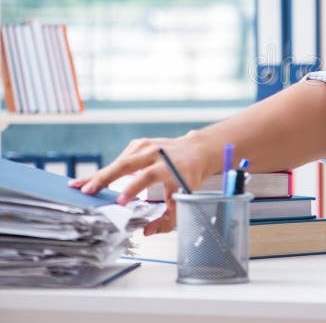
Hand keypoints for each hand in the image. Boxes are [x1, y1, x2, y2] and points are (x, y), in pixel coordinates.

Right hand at [69, 130, 216, 235]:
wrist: (196, 150)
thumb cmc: (188, 177)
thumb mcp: (185, 198)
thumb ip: (168, 218)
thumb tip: (147, 232)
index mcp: (168, 167)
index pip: (147, 177)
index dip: (132, 189)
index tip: (119, 202)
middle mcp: (155, 154)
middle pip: (126, 164)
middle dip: (104, 178)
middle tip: (85, 190)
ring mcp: (145, 146)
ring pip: (118, 162)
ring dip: (97, 175)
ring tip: (77, 186)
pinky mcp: (138, 145)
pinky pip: (120, 160)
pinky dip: (106, 171)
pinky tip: (94, 181)